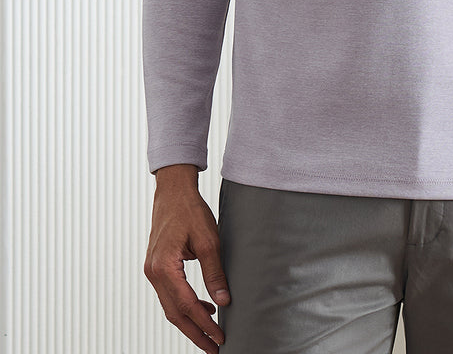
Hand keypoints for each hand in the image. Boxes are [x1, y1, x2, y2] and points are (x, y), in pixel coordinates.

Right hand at [144, 164, 230, 351]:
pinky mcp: (156, 267)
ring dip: (190, 321)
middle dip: (196, 333)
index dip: (204, 324)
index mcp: (164, 267)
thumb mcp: (209, 240)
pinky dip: (185, 306)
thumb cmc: (190, 210)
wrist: (173, 191)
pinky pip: (170, 294)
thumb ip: (215, 272)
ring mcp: (152, 271)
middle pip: (174, 313)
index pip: (186, 305)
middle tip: (215, 348)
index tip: (220, 337)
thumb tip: (224, 300)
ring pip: (171, 307)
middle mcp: (153, 272)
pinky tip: (204, 307)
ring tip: (212, 332)